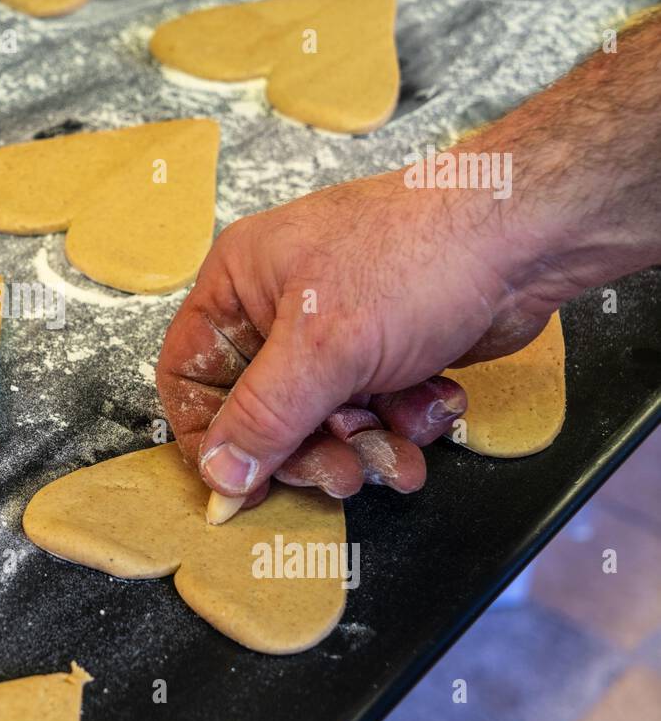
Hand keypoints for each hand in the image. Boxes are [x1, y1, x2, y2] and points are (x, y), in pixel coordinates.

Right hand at [156, 170, 557, 508]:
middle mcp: (278, 308)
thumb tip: (218, 480)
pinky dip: (403, 423)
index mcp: (238, 286)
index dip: (211, 437)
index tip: (240, 487)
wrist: (528, 234)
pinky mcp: (387, 350)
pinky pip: (373, 411)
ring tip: (401, 455)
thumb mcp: (323, 348)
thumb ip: (264, 420)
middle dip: (307, 450)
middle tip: (344, 476)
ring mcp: (336, 330)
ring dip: (364, 447)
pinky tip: (434, 407)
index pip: (191, 376)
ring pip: (323, 421)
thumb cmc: (412, 263)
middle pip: (262, 412)